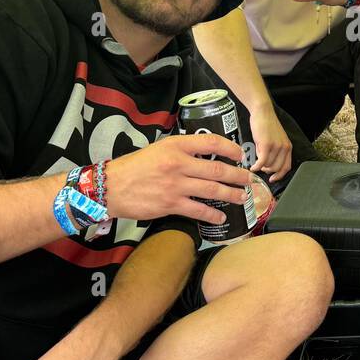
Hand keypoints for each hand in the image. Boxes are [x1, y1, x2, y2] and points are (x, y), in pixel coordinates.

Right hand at [103, 133, 251, 225]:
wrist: (110, 187)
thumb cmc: (134, 167)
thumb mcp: (158, 149)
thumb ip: (182, 151)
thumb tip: (206, 156)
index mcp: (175, 146)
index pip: (211, 143)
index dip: (230, 148)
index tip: (240, 154)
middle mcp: (177, 164)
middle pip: (217, 169)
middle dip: (237, 175)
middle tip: (249, 179)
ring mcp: (175, 185)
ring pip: (212, 190)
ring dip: (231, 194)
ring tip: (242, 197)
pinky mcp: (170, 204)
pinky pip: (198, 210)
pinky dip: (212, 214)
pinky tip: (221, 217)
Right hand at [249, 104, 292, 180]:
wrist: (262, 112)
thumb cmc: (266, 124)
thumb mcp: (276, 139)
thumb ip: (275, 152)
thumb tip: (268, 166)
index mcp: (288, 147)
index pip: (286, 167)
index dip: (279, 175)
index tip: (272, 178)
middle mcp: (284, 148)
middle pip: (276, 168)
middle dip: (267, 170)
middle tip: (260, 167)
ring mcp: (276, 147)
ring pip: (268, 166)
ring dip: (261, 166)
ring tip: (256, 160)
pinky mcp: (266, 145)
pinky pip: (261, 162)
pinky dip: (256, 166)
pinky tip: (252, 166)